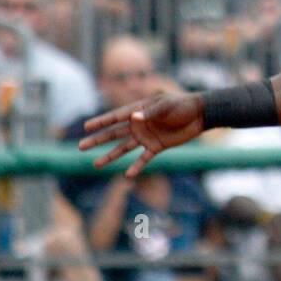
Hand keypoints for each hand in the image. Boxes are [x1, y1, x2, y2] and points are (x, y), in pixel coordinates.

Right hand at [77, 93, 205, 177]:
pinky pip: (143, 159)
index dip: (101, 122)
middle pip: (114, 134)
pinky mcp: (157, 147)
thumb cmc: (182, 105)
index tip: (86, 127)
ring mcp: (146, 137)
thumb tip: (133, 117)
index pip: (115, 117)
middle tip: (80, 146)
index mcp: (138, 110)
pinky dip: (136, 167)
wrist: (200, 115)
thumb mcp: (166, 106)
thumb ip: (149, 112)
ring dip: (110, 156)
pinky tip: (127, 175)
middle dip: (97, 140)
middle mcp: (138, 124)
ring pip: (124, 148)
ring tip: (96, 164)